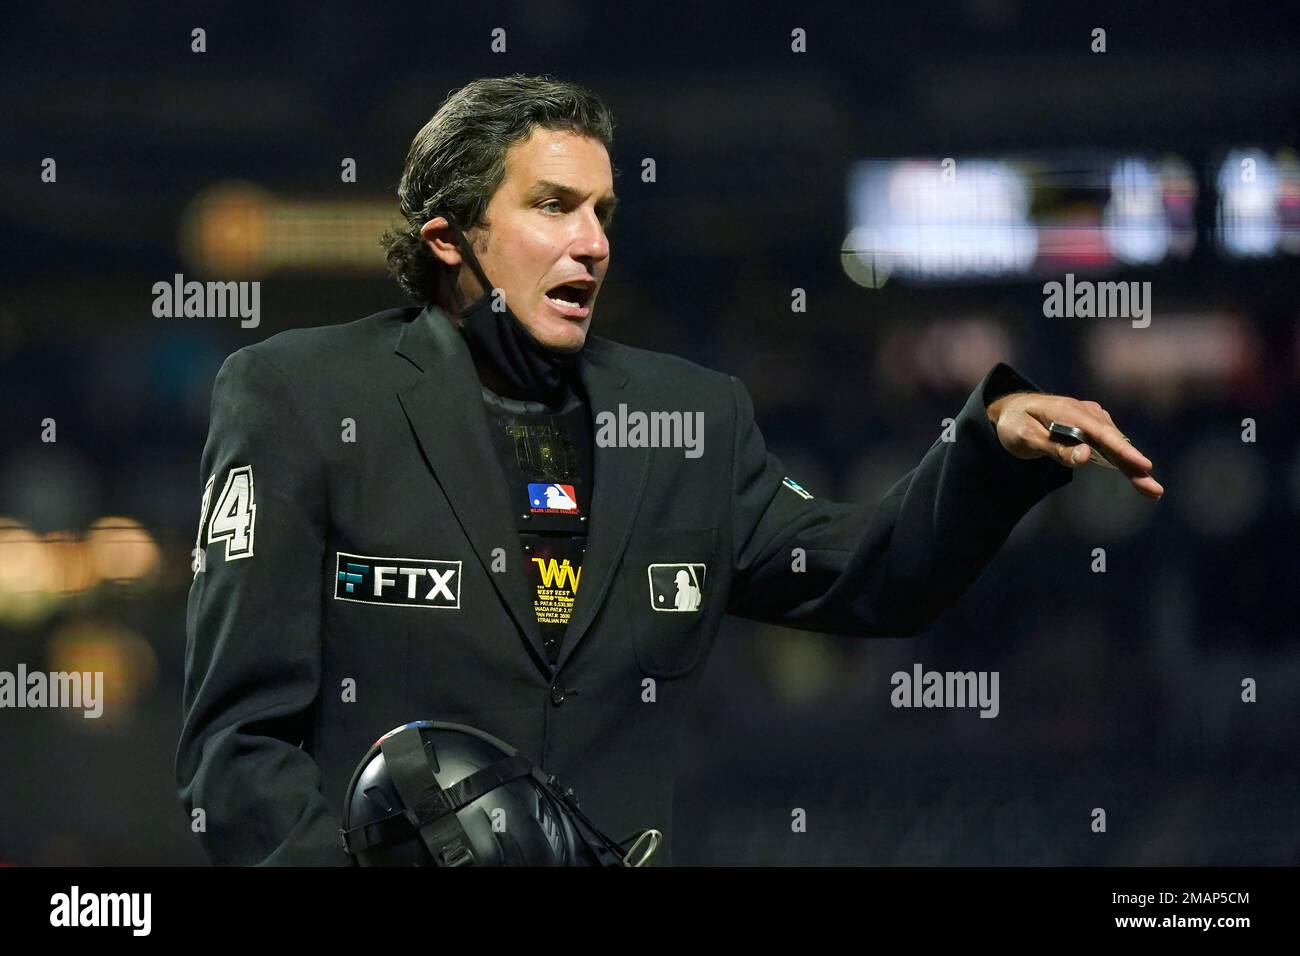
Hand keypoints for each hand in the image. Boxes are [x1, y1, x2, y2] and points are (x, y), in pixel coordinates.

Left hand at [985, 391, 1163, 499]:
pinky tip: (1139, 478)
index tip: (1143, 465)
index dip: (1123, 450)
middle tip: (1155, 490)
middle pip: (1115, 441)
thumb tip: (1085, 457)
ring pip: (1117, 445)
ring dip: (1134, 467)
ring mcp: (1092, 418)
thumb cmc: (1015, 424)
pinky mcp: (1094, 427)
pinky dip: (1125, 462)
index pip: (1100, 433)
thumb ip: (1053, 447)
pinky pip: (1111, 445)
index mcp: (1068, 411)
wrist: (1011, 410)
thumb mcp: (1024, 438)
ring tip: (1152, 491)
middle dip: (1136, 466)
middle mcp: (1086, 412)